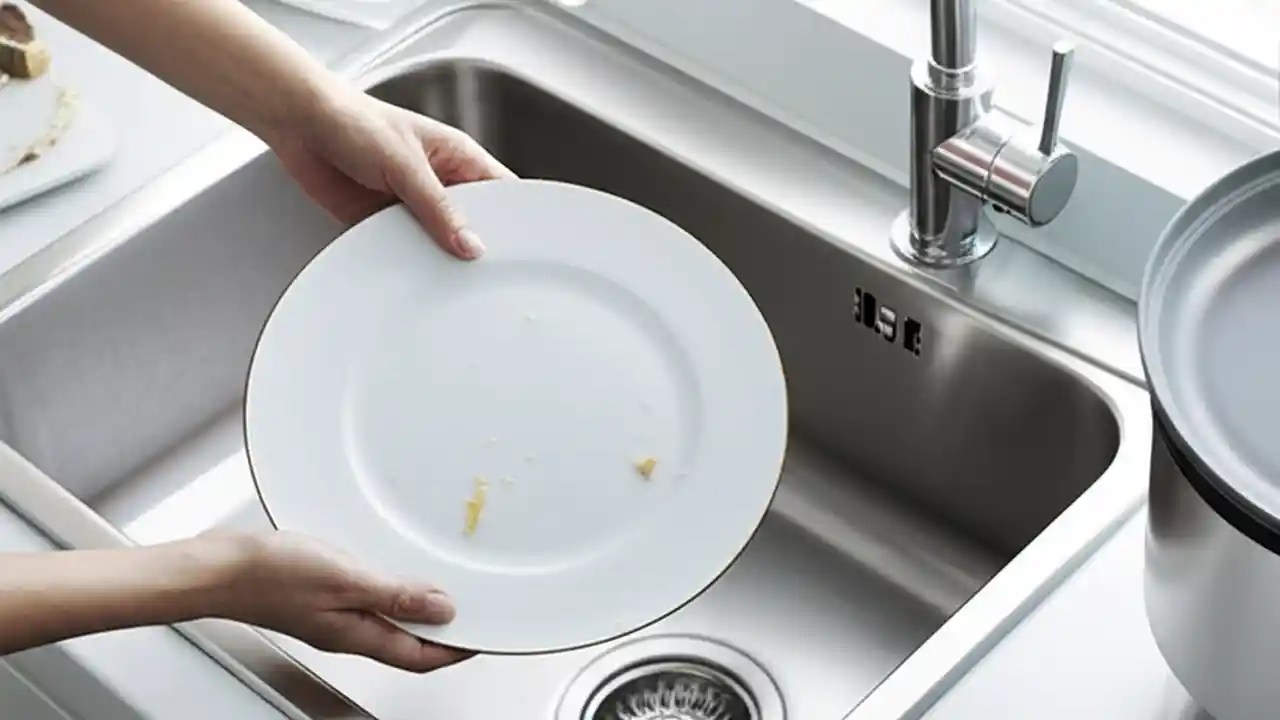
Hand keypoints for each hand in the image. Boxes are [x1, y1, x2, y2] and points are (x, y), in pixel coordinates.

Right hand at [205, 531, 469, 672]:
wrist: (216, 569)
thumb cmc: (269, 574)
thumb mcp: (345, 579)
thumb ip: (396, 595)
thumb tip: (443, 609)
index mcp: (358, 636)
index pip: (420, 656)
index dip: (456, 649)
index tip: (485, 634)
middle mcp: (347, 631)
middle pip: (406, 642)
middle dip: (442, 630)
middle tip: (471, 611)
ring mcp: (331, 616)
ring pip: (387, 620)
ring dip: (417, 607)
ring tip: (442, 588)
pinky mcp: (318, 597)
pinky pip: (366, 600)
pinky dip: (389, 589)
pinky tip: (391, 569)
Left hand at [268, 88, 515, 259]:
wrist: (299, 125)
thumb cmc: (354, 120)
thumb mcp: (406, 164)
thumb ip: (438, 208)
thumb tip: (469, 243)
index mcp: (458, 158)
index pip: (501, 193)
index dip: (513, 220)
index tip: (518, 250)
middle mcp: (439, 183)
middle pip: (471, 224)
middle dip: (473, 246)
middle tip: (481, 272)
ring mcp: (412, 204)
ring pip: (436, 241)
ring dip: (436, 256)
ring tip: (446, 277)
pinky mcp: (382, 222)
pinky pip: (402, 249)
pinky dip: (404, 260)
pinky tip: (409, 272)